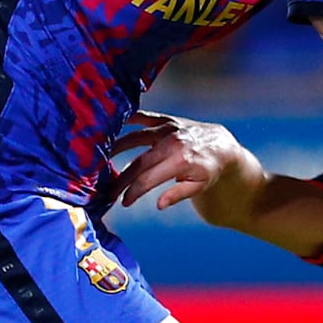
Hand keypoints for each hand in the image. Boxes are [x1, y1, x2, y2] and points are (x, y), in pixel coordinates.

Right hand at [107, 111, 248, 209]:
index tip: (123, 202)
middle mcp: (172, 142)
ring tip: (100, 158)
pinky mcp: (166, 120)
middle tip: (108, 190)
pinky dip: (128, 119)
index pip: (148, 179)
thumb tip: (159, 205)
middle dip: (121, 179)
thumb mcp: (199, 187)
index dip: (133, 191)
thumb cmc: (208, 171)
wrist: (222, 147)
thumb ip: (178, 195)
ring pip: (135, 137)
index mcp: (180, 160)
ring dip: (116, 148)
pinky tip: (111, 123)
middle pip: (138, 162)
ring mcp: (168, 128)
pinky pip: (144, 117)